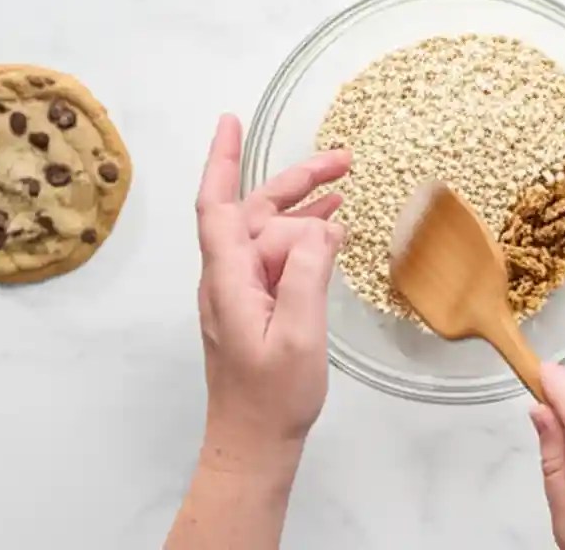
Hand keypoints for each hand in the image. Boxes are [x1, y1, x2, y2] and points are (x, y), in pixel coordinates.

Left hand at [194, 114, 349, 469]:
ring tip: (346, 186)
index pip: (218, 206)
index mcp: (229, 280)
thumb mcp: (299, 335)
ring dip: (306, 209)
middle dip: (295, 181)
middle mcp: (229, 279)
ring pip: (271, 235)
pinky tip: (335, 232)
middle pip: (256, 213)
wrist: (254, 444)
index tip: (230, 121)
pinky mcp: (256, 307)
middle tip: (344, 158)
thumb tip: (320, 228)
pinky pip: (280, 260)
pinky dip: (307, 240)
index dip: (221, 160)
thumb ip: (306, 275)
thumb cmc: (272, 398)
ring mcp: (241, 293)